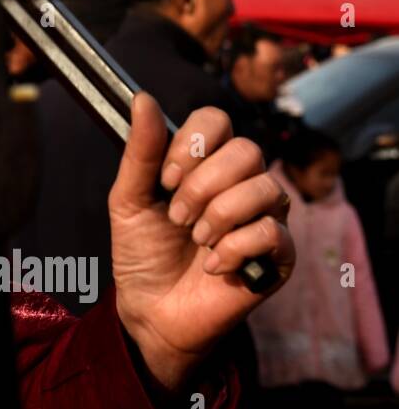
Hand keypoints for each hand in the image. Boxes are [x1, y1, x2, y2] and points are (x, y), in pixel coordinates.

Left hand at [110, 93, 294, 392]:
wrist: (151, 310)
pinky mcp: (280, 255)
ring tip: (195, 240)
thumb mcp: (129, 199)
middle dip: (201, 185)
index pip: (216, 121)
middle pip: (245, 150)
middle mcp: (241, 183)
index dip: (191, 145)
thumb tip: (142, 98)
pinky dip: (234, 249)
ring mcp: (265, 217)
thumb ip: (140, 152)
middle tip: (177, 217)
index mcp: (206, 163)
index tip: (165, 179)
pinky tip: (213, 266)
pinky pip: (272, 232)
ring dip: (218, 216)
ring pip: (264, 188)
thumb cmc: (142, 253)